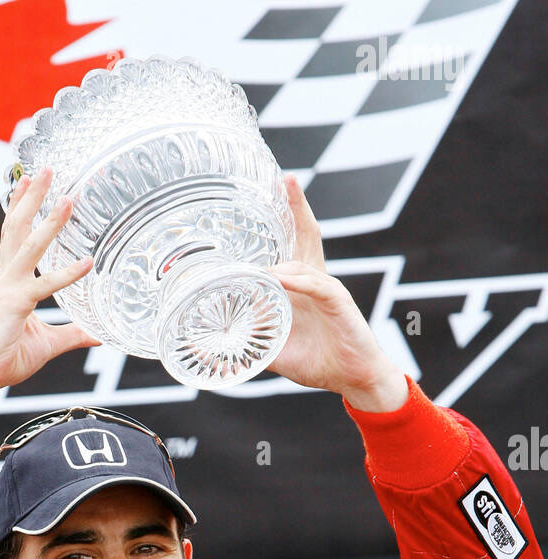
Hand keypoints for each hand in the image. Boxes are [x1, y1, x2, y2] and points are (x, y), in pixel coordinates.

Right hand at [0, 167, 100, 418]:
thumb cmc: (4, 359)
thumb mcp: (47, 344)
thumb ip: (72, 335)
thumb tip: (98, 336)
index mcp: (7, 280)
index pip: (14, 234)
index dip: (22, 206)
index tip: (31, 181)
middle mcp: (5, 277)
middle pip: (18, 227)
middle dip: (33, 196)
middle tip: (49, 168)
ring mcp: (8, 289)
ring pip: (30, 247)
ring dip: (50, 221)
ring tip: (69, 198)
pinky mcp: (15, 306)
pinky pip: (44, 287)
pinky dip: (67, 275)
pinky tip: (88, 264)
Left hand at [266, 176, 406, 409]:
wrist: (353, 380)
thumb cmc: (317, 361)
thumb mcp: (273, 351)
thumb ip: (245, 342)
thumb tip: (205, 345)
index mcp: (299, 286)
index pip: (290, 245)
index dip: (282, 220)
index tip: (265, 194)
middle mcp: (313, 280)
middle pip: (305, 235)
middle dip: (295, 207)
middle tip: (284, 179)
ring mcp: (327, 289)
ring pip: (305, 258)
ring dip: (281, 255)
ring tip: (259, 255)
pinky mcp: (339, 303)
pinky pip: (316, 286)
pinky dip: (297, 280)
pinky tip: (280, 277)